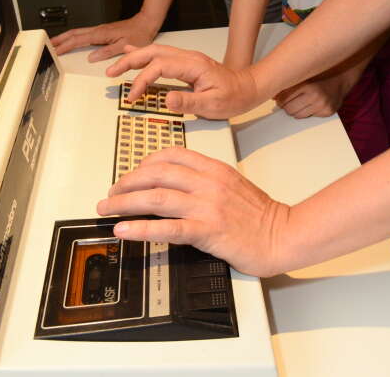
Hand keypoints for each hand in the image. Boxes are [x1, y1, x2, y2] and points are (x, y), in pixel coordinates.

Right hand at [51, 13, 160, 60]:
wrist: (146, 23)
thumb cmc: (139, 34)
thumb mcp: (125, 45)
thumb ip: (108, 52)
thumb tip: (91, 57)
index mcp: (101, 34)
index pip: (78, 40)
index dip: (66, 46)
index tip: (56, 51)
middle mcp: (98, 30)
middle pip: (74, 34)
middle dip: (60, 39)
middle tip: (48, 45)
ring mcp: (100, 30)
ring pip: (78, 32)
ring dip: (65, 37)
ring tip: (55, 44)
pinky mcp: (103, 31)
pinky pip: (84, 34)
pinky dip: (74, 37)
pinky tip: (73, 41)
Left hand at [97, 147, 290, 277]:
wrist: (282, 234)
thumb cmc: (260, 215)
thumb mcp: (234, 185)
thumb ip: (207, 180)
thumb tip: (176, 185)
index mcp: (215, 169)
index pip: (172, 155)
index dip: (145, 163)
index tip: (132, 174)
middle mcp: (208, 183)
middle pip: (157, 173)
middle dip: (127, 182)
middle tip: (112, 193)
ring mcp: (207, 206)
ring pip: (157, 197)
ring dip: (125, 202)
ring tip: (107, 209)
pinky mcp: (207, 230)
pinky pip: (167, 227)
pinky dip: (141, 228)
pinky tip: (124, 230)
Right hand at [107, 44, 261, 119]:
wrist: (248, 88)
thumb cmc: (234, 97)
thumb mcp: (213, 104)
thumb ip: (189, 102)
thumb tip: (166, 99)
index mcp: (194, 65)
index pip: (159, 66)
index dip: (143, 80)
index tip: (134, 96)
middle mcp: (189, 58)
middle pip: (153, 52)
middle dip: (130, 61)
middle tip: (111, 73)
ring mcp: (187, 59)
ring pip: (155, 51)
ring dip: (134, 57)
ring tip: (116, 66)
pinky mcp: (186, 64)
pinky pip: (161, 55)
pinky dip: (145, 54)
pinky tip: (133, 52)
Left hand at [274, 64, 364, 118]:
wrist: (341, 77)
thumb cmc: (320, 74)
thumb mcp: (303, 75)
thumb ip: (288, 83)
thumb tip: (272, 95)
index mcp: (307, 84)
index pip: (284, 99)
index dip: (279, 100)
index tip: (279, 99)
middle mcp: (315, 95)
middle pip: (289, 110)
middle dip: (286, 106)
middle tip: (289, 101)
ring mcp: (322, 105)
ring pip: (297, 115)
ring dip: (295, 110)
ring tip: (300, 102)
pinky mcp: (328, 112)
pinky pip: (309, 117)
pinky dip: (307, 112)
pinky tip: (311, 104)